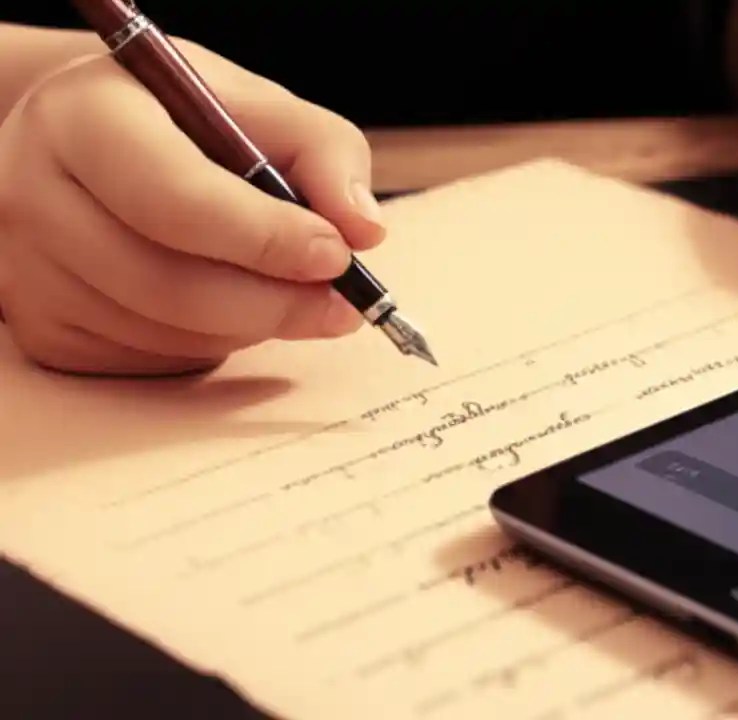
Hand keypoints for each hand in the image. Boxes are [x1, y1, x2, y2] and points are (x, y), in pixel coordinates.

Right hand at [0, 43, 383, 375]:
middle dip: (276, 302)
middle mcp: (33, 193)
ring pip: (169, 334)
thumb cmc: (184, 124)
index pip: (174, 198)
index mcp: (85, 117)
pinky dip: (213, 345)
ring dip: (251, 326)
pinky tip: (226, 302)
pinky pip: (153, 361)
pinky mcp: (45, 330)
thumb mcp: (259, 108)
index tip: (336, 255)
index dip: (266, 238)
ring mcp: (29, 271)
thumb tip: (364, 229)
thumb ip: (326, 153)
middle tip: (341, 304)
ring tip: (284, 290)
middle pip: (170, 284)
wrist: (88, 145)